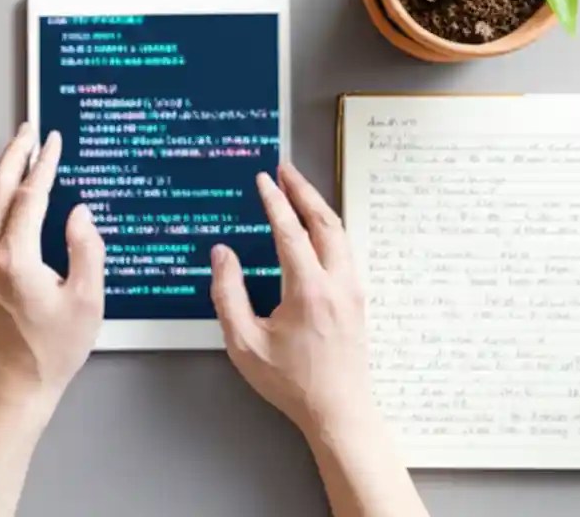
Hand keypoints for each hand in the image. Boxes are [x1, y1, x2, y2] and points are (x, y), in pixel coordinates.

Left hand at [0, 124, 105, 414]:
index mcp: (15, 259)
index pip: (30, 197)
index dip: (44, 165)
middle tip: (30, 129)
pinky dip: (2, 198)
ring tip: (21, 149)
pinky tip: (14, 193)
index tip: (54, 140)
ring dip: (5, 173)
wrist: (16, 388)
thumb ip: (86, 250)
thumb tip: (80, 213)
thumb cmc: (52, 352)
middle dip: (15, 155)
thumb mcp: (87, 301)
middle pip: (0, 191)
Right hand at [210, 163, 374, 435]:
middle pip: (324, 222)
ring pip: (339, 234)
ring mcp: (352, 290)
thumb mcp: (244, 343)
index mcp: (308, 291)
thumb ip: (228, 295)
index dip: (275, 202)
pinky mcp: (357, 299)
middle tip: (285, 169)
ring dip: (318, 207)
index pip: (291, 232)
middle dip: (304, 191)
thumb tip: (222, 254)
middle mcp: (336, 284)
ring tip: (298, 189)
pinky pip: (344, 251)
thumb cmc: (290, 383)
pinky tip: (315, 228)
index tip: (263, 179)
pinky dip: (328, 228)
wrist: (338, 410)